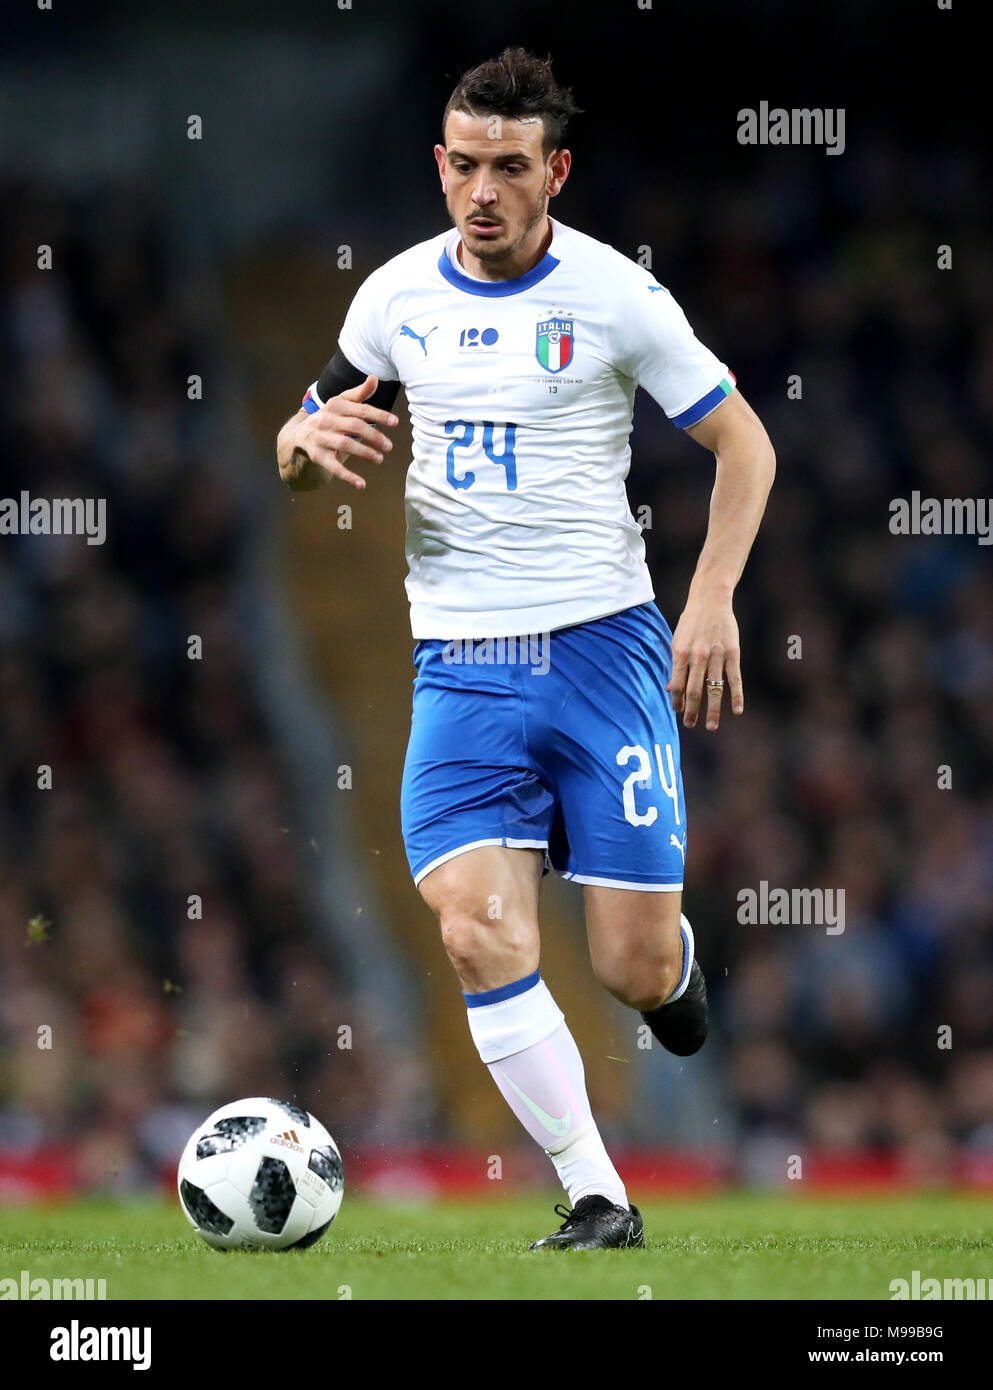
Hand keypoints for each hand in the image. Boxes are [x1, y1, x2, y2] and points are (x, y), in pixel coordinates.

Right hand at [277, 375, 397, 490]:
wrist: (297, 437)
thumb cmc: (327, 419)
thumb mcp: (340, 404)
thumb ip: (359, 394)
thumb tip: (374, 378)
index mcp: (334, 405)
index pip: (360, 409)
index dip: (378, 415)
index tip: (395, 422)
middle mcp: (325, 419)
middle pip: (354, 426)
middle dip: (374, 436)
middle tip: (389, 446)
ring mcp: (320, 437)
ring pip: (345, 444)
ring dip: (365, 452)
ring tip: (379, 459)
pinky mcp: (316, 455)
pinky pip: (333, 466)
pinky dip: (348, 476)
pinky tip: (361, 484)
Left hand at [666, 590, 743, 730]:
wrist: (710, 600)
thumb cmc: (691, 622)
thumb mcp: (676, 641)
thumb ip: (675, 665)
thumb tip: (670, 688)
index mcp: (680, 654)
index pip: (677, 685)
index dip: (677, 701)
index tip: (678, 712)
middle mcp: (697, 656)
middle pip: (694, 691)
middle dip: (691, 711)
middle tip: (690, 725)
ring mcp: (716, 656)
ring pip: (714, 689)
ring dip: (712, 710)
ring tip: (711, 726)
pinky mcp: (733, 653)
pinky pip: (734, 679)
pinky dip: (736, 695)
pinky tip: (737, 710)